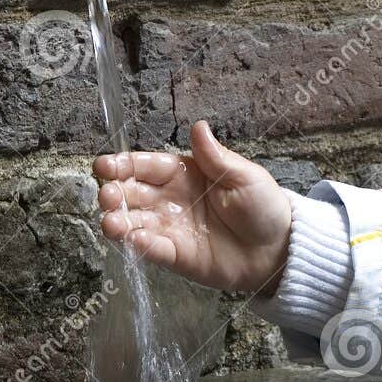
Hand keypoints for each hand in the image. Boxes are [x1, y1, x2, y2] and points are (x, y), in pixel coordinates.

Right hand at [93, 120, 291, 294]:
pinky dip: (140, 245)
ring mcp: (170, 228)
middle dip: (114, 193)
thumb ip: (216, 157)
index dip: (124, 164)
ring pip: (134, 222)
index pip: (146, 166)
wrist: (277, 249)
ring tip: (111, 223)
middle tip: (107, 196)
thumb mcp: (244, 176)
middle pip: (132, 193)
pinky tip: (133, 240)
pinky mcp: (175, 256)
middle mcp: (169, 200)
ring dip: (118, 222)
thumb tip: (198, 126)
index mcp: (183, 173)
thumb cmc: (263, 206)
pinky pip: (152, 249)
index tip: (104, 165)